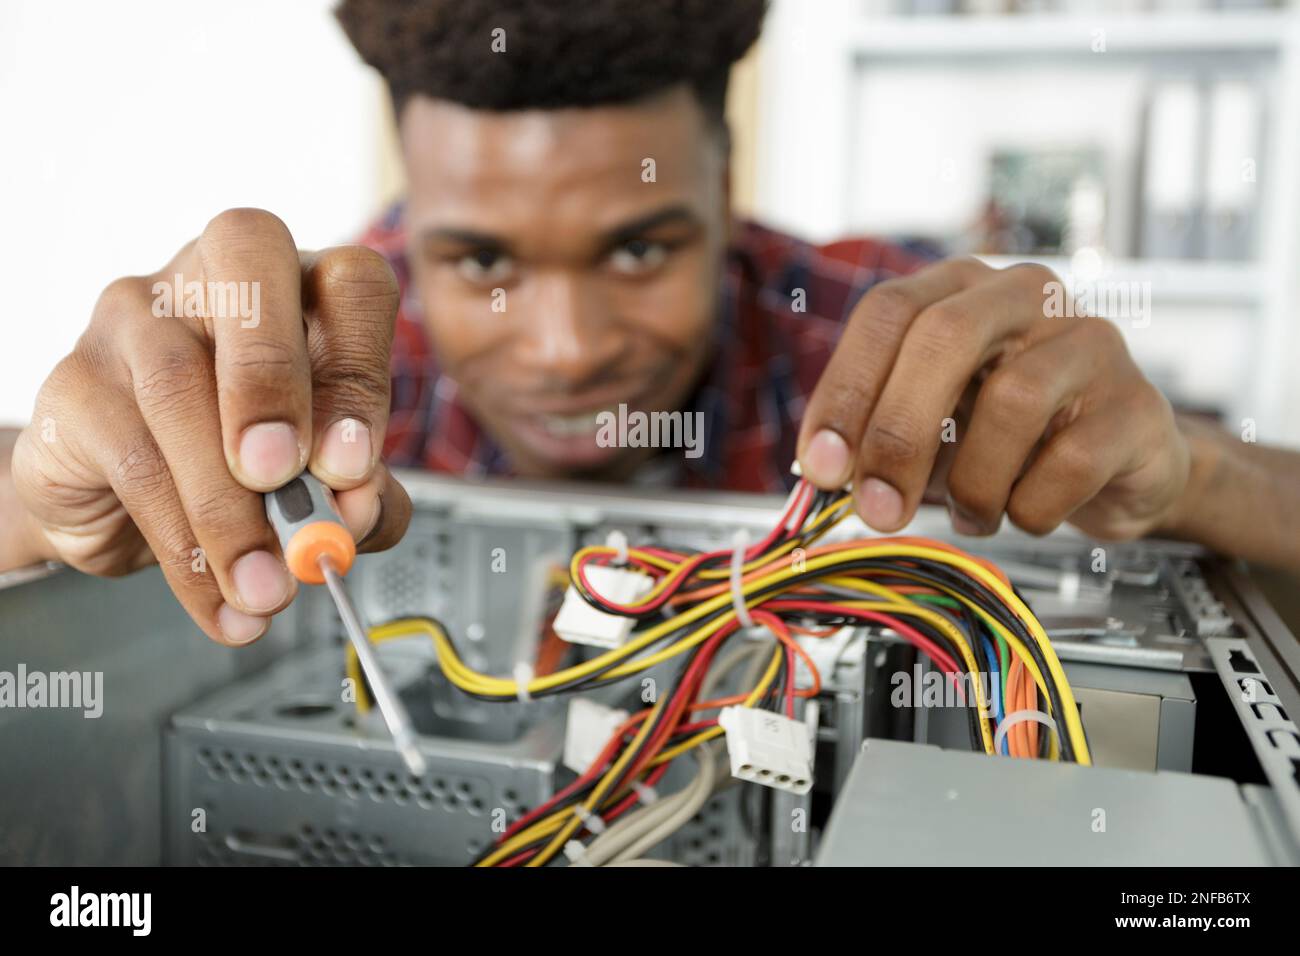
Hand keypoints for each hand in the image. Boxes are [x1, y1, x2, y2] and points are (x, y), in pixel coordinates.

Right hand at [9, 208, 411, 644]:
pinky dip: (186, 548)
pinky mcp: (73, 384)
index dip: (361, 367)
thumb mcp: (325, 482)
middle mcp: (216, 276)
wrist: (128, 506)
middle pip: (249, 258)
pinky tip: (219, 597)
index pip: (350, 282)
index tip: (355, 463)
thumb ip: (365, 493)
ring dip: (231, 508)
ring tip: (267, 586)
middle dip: (272, 379)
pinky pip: (131, 461)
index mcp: (302, 286)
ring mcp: (134, 319)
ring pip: (180, 387)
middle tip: (283, 477)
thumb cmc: (242, 466)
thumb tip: (359, 510)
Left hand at [797, 257, 1189, 540]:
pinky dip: (1033, 505)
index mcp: (960, 290)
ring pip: (1012, 402)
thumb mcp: (933, 425)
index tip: (821, 465)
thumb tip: (824, 469)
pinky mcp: (1136, 403)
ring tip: (972, 513)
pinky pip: (1070, 461)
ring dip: (974, 483)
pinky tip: (1027, 511)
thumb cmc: (1011, 440)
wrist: (1121, 467)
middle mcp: (1025, 297)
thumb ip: (877, 434)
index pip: (888, 312)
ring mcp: (1089, 341)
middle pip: (944, 340)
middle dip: (898, 434)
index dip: (846, 390)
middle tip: (877, 509)